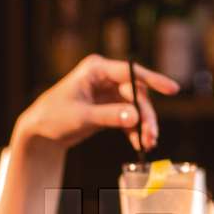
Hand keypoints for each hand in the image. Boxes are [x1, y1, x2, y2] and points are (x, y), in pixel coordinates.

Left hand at [15, 55, 180, 151]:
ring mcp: (108, 93)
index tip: (172, 89)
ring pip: (135, 107)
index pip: (130, 72)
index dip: (153, 80)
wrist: (41, 132)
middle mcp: (105, 78)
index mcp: (96, 69)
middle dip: (145, 115)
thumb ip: (109, 116)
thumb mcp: (82, 117)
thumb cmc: (54, 117)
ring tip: (148, 144)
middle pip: (136, 93)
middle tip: (152, 135)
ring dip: (143, 125)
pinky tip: (140, 144)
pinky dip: (134, 130)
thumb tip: (136, 116)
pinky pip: (128, 117)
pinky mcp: (109, 108)